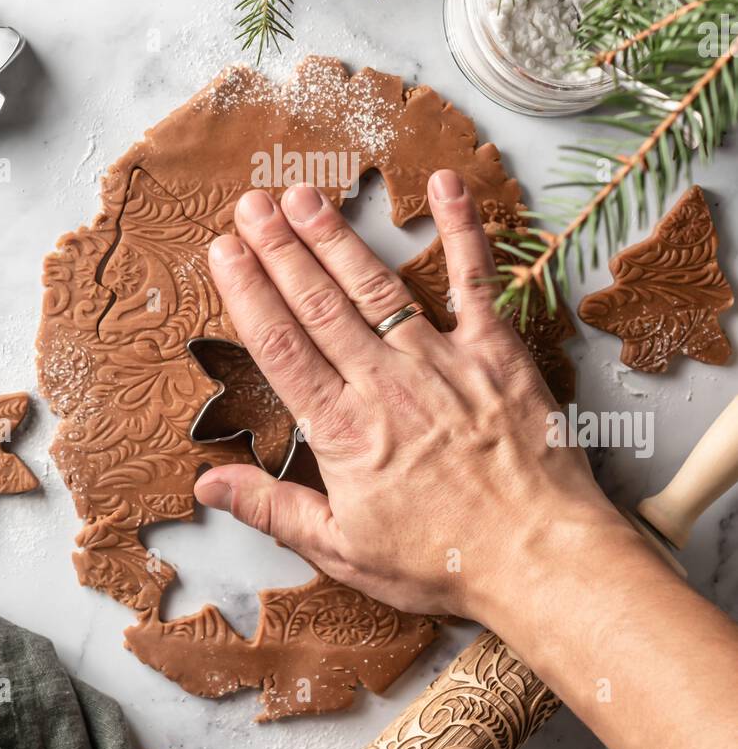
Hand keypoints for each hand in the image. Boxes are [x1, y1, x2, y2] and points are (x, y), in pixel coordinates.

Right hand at [195, 170, 619, 626]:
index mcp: (343, 432)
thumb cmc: (446, 563)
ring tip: (305, 196)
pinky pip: (476, 281)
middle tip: (251, 203)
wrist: (541, 560)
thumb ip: (274, 509)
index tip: (224, 251)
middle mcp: (385, 384)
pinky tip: (444, 185)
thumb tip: (206, 485)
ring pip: (376, 287)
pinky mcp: (495, 352)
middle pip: (319, 305)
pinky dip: (462, 230)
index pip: (281, 348)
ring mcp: (441, 361)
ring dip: (336, 237)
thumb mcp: (346, 551)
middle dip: (280, 249)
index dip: (249, 293)